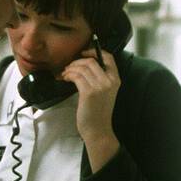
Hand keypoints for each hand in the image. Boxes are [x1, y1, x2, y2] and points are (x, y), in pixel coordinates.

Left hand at [63, 48, 120, 166]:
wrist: (98, 130)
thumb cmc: (98, 112)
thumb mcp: (105, 92)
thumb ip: (100, 78)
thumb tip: (83, 64)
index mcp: (115, 79)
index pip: (108, 57)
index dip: (94, 51)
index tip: (83, 53)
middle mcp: (109, 81)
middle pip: (91, 61)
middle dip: (77, 61)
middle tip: (69, 67)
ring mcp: (100, 86)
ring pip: (82, 68)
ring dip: (70, 68)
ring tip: (65, 74)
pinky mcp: (89, 92)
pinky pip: (76, 76)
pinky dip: (68, 75)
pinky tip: (65, 78)